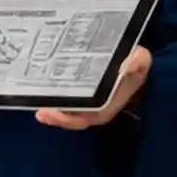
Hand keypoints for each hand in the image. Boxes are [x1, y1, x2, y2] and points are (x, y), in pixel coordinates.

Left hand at [36, 46, 151, 129]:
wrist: (133, 58)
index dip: (72, 119)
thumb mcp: (141, 60)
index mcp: (110, 103)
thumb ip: (138, 63)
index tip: (56, 113)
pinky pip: (67, 99)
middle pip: (75, 117)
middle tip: (41, 111)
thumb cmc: (136, 61)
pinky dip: (54, 97)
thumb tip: (128, 65)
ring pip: (68, 110)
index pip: (90, 117)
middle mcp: (98, 106)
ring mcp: (89, 100)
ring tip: (35, 104)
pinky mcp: (81, 92)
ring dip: (53, 110)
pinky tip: (40, 89)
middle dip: (58, 117)